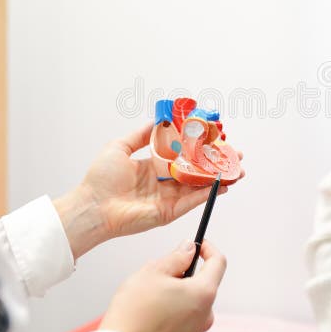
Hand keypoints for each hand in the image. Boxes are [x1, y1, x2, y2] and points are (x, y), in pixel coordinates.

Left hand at [54, 122, 243, 258]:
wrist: (93, 206)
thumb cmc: (100, 179)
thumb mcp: (120, 146)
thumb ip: (142, 134)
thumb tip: (158, 120)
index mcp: (152, 166)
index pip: (182, 154)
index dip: (199, 147)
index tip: (215, 138)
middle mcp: (163, 181)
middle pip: (196, 170)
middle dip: (216, 162)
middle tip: (234, 154)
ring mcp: (168, 197)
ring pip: (199, 185)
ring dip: (219, 177)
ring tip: (237, 169)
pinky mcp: (170, 211)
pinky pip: (193, 200)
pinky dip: (209, 193)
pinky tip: (223, 184)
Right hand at [100, 240, 226, 331]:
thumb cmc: (133, 314)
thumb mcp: (153, 271)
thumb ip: (176, 256)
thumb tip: (188, 249)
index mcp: (202, 294)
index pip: (218, 263)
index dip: (208, 249)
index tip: (199, 245)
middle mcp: (205, 316)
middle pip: (204, 285)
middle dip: (186, 276)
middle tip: (163, 275)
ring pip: (193, 305)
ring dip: (179, 296)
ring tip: (153, 299)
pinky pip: (185, 323)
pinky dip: (174, 315)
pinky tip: (153, 316)